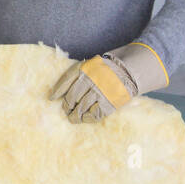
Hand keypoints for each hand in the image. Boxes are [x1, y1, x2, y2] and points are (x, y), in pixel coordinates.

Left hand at [48, 42, 168, 122]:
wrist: (132, 70)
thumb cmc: (110, 68)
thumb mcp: (93, 65)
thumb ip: (80, 74)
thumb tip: (61, 91)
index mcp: (85, 68)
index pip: (65, 81)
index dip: (57, 91)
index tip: (52, 98)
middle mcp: (90, 80)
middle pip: (72, 97)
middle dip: (67, 105)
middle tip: (65, 110)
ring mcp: (100, 92)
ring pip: (81, 107)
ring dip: (75, 115)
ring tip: (72, 118)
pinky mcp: (109, 103)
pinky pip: (94, 114)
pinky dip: (87, 118)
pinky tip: (84, 119)